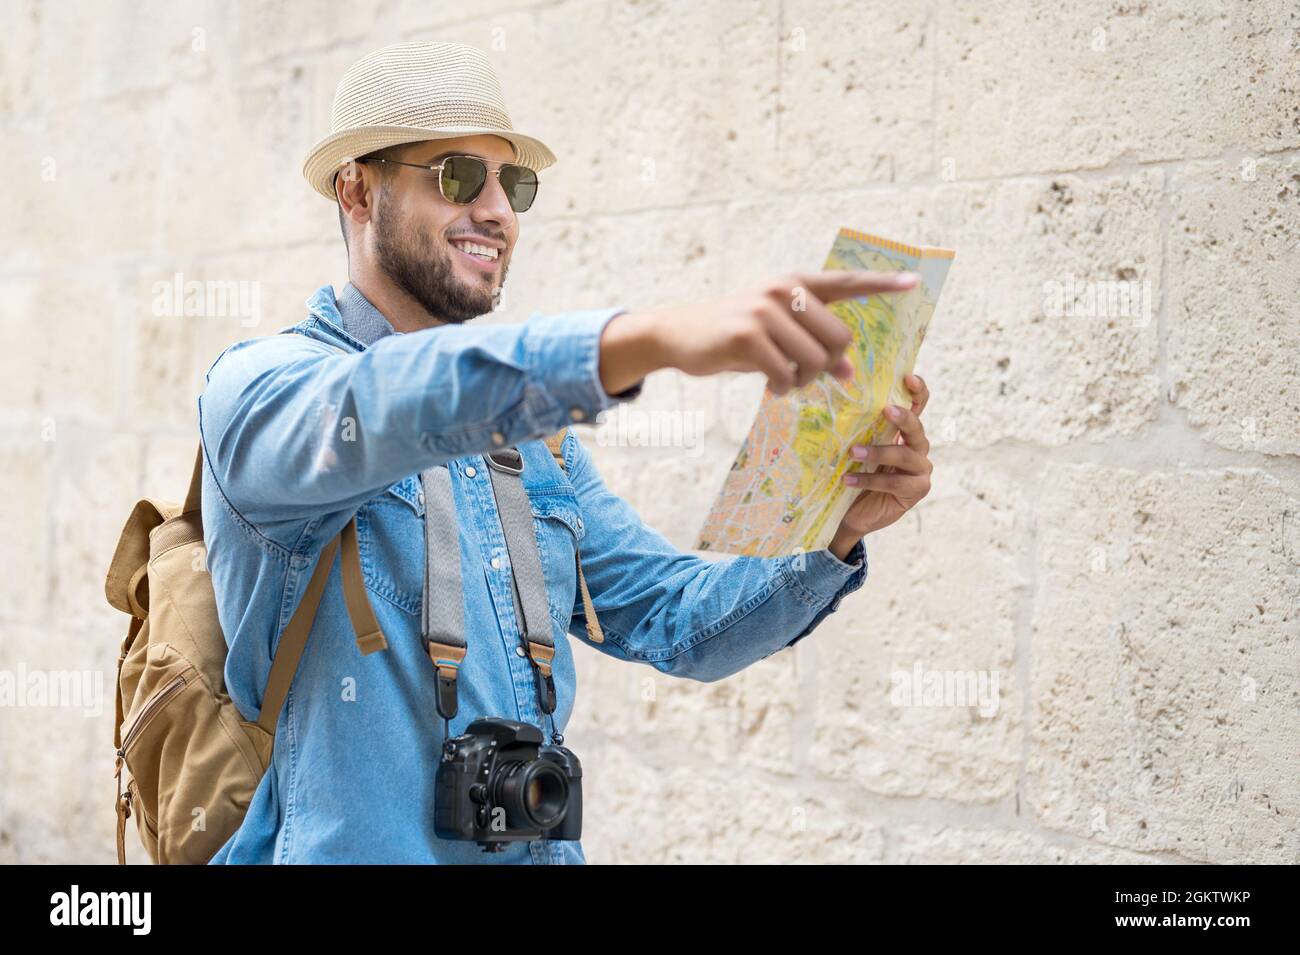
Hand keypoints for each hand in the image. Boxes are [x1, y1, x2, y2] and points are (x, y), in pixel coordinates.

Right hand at [598, 270, 918, 395]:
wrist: (679, 333)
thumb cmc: (735, 336)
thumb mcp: (777, 332)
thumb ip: (814, 345)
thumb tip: (849, 375)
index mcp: (796, 284)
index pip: (848, 282)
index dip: (883, 284)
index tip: (916, 282)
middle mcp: (784, 290)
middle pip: (839, 338)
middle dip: (829, 366)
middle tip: (806, 375)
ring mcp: (765, 310)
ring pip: (815, 360)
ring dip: (805, 381)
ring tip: (785, 381)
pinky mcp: (747, 335)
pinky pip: (786, 375)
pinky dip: (783, 388)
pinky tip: (770, 387)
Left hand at [828, 374, 932, 559]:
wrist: (851, 512)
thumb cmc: (853, 472)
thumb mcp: (855, 447)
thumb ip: (856, 429)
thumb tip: (832, 403)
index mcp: (905, 431)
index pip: (918, 405)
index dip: (918, 391)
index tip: (908, 378)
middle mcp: (917, 447)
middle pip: (917, 428)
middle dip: (903, 418)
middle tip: (886, 410)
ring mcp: (920, 469)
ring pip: (905, 455)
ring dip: (878, 453)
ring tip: (853, 452)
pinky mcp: (916, 490)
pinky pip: (895, 483)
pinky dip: (869, 480)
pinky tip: (848, 480)